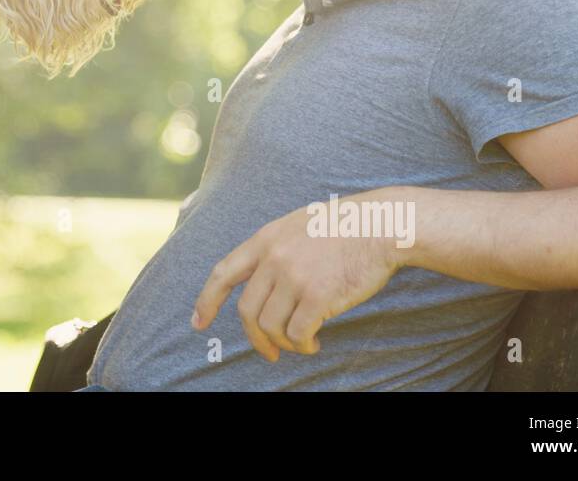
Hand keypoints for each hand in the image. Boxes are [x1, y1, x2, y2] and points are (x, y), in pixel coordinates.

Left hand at [190, 192, 407, 359]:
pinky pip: (297, 334)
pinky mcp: (317, 296)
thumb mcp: (296, 225)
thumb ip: (275, 249)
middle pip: (247, 311)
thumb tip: (262, 284)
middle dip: (255, 339)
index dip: (207, 300)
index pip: (223, 273)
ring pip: (270, 327)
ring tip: (302, 344)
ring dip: (283, 344)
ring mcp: (294, 277)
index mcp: (265, 239)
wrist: (380, 224)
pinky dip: (302, 346)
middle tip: (270, 353)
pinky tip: (314, 343)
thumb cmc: (344, 227)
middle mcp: (274, 258)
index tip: (197, 322)